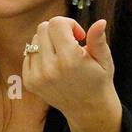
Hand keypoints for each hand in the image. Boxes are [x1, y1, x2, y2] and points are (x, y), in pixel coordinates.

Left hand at [22, 17, 121, 131]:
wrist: (87, 109)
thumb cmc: (98, 81)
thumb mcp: (104, 60)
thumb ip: (98, 40)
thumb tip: (100, 22)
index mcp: (70, 60)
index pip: (57, 23)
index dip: (69, 24)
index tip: (78, 35)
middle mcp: (50, 68)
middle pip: (43, 28)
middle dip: (58, 30)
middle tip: (70, 43)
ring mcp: (37, 76)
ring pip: (34, 40)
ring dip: (48, 42)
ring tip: (62, 54)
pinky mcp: (29, 81)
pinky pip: (27, 54)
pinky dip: (39, 54)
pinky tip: (53, 63)